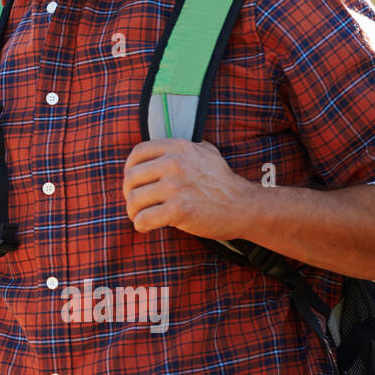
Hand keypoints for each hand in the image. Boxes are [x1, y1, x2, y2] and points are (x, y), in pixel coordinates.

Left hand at [122, 139, 255, 240]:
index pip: (137, 153)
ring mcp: (176, 187)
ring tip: (140, 215)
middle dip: (129, 192)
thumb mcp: (206, 151)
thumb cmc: (222, 182)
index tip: (133, 181)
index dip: (129, 168)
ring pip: (134, 199)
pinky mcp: (179, 210)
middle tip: (136, 203)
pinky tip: (147, 226)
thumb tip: (156, 151)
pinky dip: (140, 225)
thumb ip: (182, 148)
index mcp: (178, 147)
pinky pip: (144, 219)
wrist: (245, 206)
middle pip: (131, 177)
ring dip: (132, 211)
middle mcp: (174, 164)